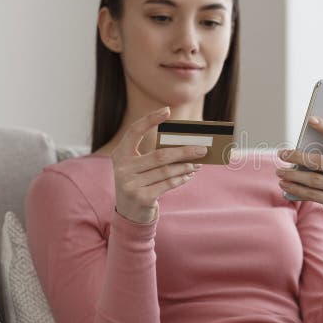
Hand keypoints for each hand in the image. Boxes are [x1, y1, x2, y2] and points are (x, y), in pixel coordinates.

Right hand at [111, 106, 206, 223]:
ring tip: (198, 162)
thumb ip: (155, 155)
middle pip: (160, 155)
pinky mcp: (141, 198)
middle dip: (184, 151)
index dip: (150, 120)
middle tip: (202, 149)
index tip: (167, 110)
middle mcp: (122, 168)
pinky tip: (190, 174)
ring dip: (186, 166)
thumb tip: (187, 145)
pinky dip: (182, 178)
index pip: (134, 131)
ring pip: (167, 170)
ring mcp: (130, 184)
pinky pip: (168, 184)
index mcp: (120, 154)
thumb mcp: (140, 166)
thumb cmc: (140, 181)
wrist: (129, 212)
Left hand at [276, 116, 322, 218]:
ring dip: (292, 175)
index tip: (310, 120)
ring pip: (313, 180)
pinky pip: (312, 194)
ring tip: (279, 171)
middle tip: (281, 154)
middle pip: (320, 161)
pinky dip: (296, 188)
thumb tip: (302, 147)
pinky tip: (284, 184)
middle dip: (297, 157)